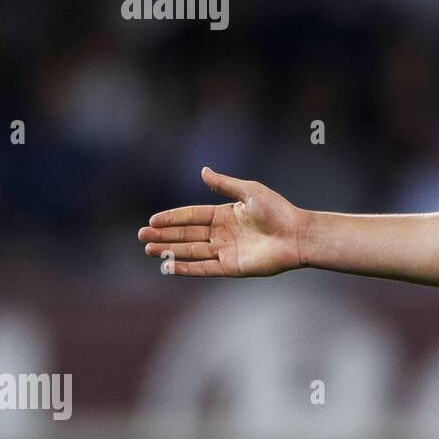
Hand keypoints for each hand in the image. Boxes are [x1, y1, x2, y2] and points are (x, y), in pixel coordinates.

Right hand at [138, 167, 306, 276]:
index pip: (192, 216)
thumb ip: (224, 184)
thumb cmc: (278, 211)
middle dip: (164, 235)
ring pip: (191, 251)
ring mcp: (226, 251)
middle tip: (141, 236)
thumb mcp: (250, 191)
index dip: (172, 218)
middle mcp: (223, 233)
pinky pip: (204, 268)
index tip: (152, 220)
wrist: (297, 235)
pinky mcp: (232, 267)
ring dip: (170, 250)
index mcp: (226, 214)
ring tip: (148, 249)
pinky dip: (186, 268)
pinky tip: (168, 267)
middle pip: (187, 234)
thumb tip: (202, 170)